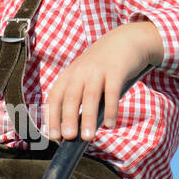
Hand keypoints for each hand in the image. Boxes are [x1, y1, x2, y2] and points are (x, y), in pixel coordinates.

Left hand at [45, 23, 155, 140]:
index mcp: (70, 75)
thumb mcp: (86, 76)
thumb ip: (81, 98)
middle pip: (71, 97)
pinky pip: (111, 92)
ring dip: (88, 118)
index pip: (55, 96)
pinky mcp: (116, 70)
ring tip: (88, 137)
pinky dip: (110, 109)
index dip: (52, 116)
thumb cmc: (103, 65)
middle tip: (68, 138)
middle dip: (68, 118)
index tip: (53, 135)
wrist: (125, 40)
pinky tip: (110, 124)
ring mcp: (97, 70)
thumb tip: (77, 128)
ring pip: (90, 96)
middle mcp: (80, 71)